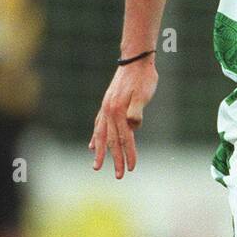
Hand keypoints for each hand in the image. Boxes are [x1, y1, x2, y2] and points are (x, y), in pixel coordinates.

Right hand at [89, 58, 157, 178]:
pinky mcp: (107, 105)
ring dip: (100, 152)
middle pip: (111, 141)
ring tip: (97, 165)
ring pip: (101, 135)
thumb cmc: (143, 78)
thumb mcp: (144, 93)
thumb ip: (137, 110)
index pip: (124, 138)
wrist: (135, 60)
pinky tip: (92, 145)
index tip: (132, 168)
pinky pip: (98, 125)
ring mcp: (106, 109)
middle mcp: (109, 112)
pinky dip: (95, 137)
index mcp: (118, 111)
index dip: (129, 154)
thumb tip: (132, 127)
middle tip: (119, 176)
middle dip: (115, 159)